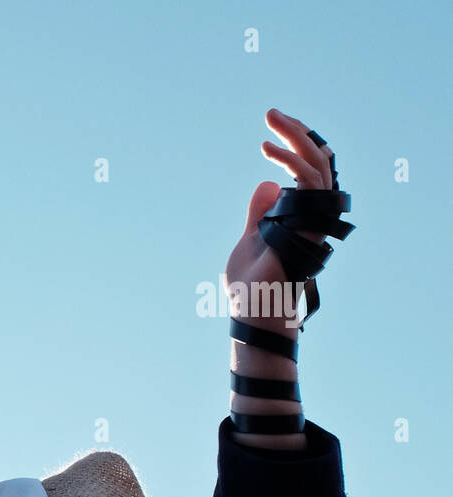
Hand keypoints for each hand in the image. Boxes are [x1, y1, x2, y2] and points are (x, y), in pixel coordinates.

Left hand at [225, 107, 335, 324]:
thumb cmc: (251, 286)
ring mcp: (313, 218)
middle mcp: (311, 215)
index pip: (306, 175)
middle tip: (272, 113)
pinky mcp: (310, 223)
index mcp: (298, 218)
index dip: (293, 150)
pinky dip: (293, 161)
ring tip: (272, 118)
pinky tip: (268, 150)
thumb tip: (268, 184)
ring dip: (297, 137)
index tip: (268, 139)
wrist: (253, 311)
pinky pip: (312, 182)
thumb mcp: (250, 239)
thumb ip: (260, 213)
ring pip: (318, 165)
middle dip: (297, 134)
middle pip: (315, 163)